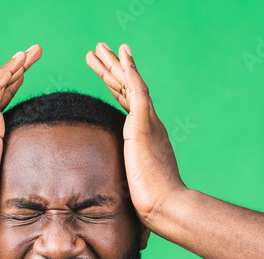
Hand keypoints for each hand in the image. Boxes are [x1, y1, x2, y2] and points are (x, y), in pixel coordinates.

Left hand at [86, 42, 186, 228]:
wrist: (166, 206)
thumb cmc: (151, 205)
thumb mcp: (132, 187)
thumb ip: (124, 181)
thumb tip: (109, 195)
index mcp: (145, 138)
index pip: (128, 105)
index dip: (117, 86)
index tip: (107, 73)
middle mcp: (150, 125)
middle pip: (126, 89)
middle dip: (110, 69)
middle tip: (97, 51)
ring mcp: (148, 123)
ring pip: (128, 84)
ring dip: (112, 64)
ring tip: (97, 47)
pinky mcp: (144, 124)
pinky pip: (136, 90)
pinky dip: (129, 70)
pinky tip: (121, 54)